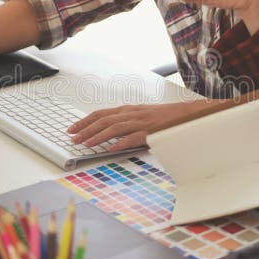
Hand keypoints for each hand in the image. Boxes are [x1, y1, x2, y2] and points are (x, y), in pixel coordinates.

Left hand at [67, 101, 208, 150]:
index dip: (85, 121)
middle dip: (86, 129)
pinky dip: (120, 143)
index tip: (72, 128)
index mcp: (128, 110)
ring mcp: (141, 122)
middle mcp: (132, 114)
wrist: (186, 114)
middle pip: (104, 119)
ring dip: (98, 136)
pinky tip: (111, 149)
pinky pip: (133, 137)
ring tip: (86, 143)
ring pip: (114, 127)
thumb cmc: (164, 118)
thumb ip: (126, 123)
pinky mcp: (150, 132)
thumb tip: (107, 134)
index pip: (101, 113)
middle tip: (73, 138)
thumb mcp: (141, 116)